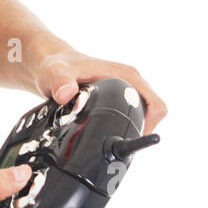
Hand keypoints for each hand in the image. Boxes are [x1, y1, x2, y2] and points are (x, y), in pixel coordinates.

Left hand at [33, 50, 167, 134]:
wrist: (52, 64)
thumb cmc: (56, 66)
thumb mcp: (55, 73)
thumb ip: (60, 82)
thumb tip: (66, 94)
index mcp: (126, 75)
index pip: (155, 104)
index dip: (150, 125)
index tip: (131, 139)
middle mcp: (131, 81)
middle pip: (153, 112)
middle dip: (141, 130)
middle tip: (119, 143)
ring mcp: (127, 89)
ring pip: (144, 114)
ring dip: (134, 128)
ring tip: (114, 140)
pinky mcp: (120, 97)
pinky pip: (134, 114)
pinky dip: (127, 126)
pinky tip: (110, 134)